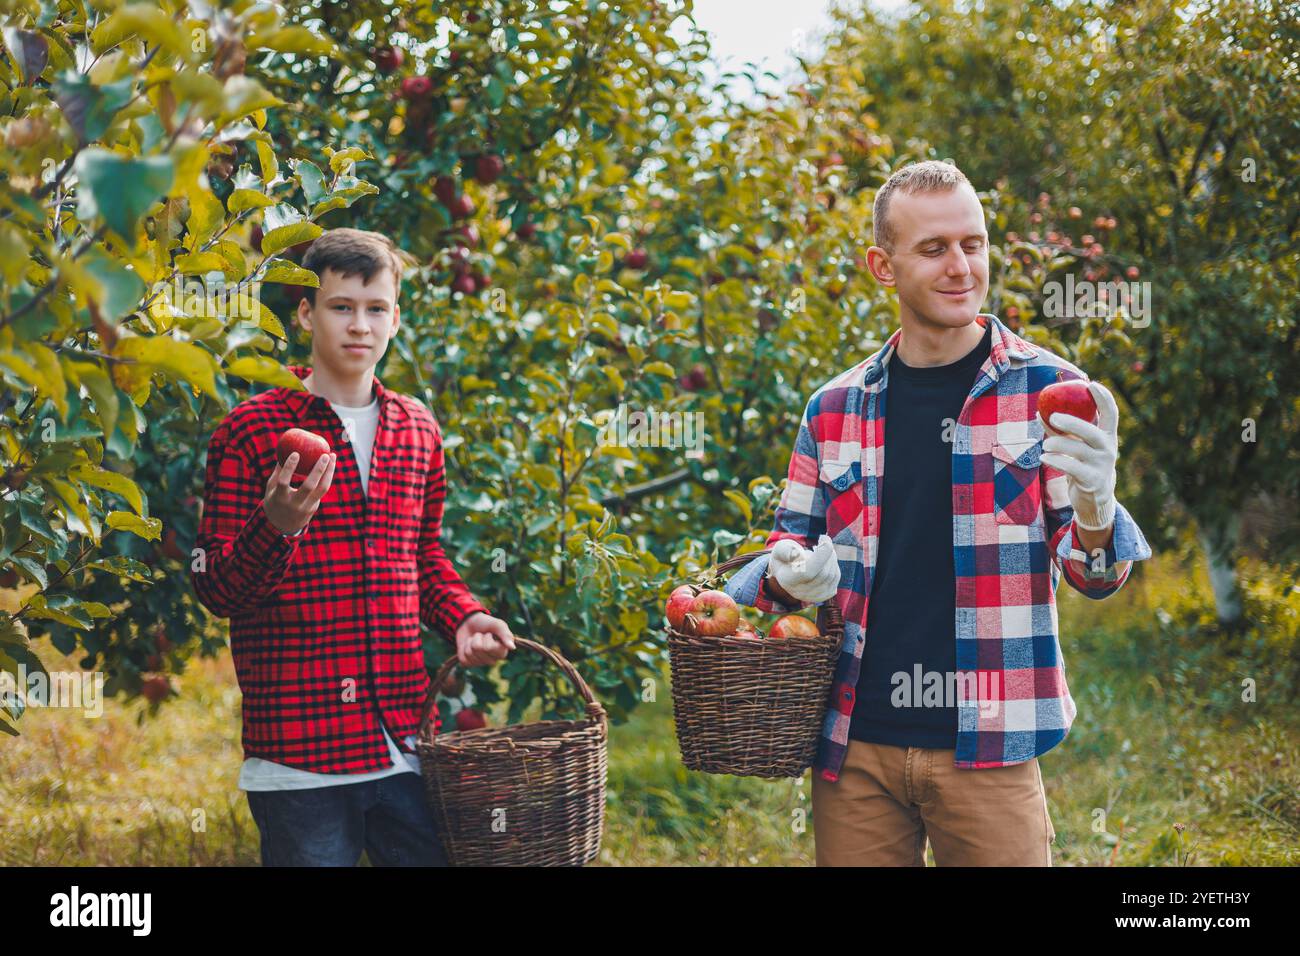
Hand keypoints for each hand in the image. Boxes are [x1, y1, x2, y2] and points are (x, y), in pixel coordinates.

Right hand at [263, 450, 336, 535]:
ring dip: (329, 472)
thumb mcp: (271, 488)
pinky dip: (327, 477)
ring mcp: (306, 507)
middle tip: (325, 455)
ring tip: (332, 456)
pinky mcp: (314, 508)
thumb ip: (278, 471)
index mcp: (280, 497)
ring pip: (322, 489)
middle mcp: (294, 503)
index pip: (284, 481)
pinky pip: (323, 490)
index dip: (289, 468)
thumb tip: (283, 450)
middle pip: (309, 486)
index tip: (296, 453)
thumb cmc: (275, 500)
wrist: (281, 526)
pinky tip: (330, 465)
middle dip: (318, 470)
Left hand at [454, 612, 516, 666]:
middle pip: (478, 649)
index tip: (490, 633)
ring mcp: (480, 663)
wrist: (470, 622)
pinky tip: (468, 645)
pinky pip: (462, 659)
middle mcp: (492, 660)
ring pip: (469, 654)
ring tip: (475, 639)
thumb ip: (506, 634)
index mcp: (502, 652)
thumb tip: (512, 647)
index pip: (489, 648)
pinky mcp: (469, 664)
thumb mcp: (498, 624)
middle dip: (476, 638)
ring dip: (469, 642)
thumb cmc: (487, 623)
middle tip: (481, 635)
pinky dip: (462, 648)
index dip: (487, 637)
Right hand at [769, 534, 839, 603]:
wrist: (787, 572)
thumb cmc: (785, 557)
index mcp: (788, 580)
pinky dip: (834, 566)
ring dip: (832, 558)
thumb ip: (785, 550)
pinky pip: (835, 579)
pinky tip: (826, 560)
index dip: (821, 554)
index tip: (823, 537)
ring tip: (824, 549)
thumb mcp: (780, 549)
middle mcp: (800, 592)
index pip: (809, 571)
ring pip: (832, 576)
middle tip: (823, 541)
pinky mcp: (823, 596)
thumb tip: (796, 554)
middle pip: (823, 573)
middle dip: (828, 553)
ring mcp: (813, 596)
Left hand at [1038, 380, 1118, 531]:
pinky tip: (1044, 458)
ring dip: (1057, 444)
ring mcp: (1101, 466)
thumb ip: (1061, 431)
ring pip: (1077, 450)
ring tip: (1045, 446)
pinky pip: (1071, 467)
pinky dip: (1055, 461)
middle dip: (1072, 422)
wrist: (1094, 500)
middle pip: (1091, 432)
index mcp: (1107, 437)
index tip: (1091, 384)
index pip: (1111, 414)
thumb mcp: (1076, 447)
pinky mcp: (1091, 481)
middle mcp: (1108, 450)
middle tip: (1053, 416)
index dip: (1104, 398)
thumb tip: (1039, 411)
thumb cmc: (1083, 466)